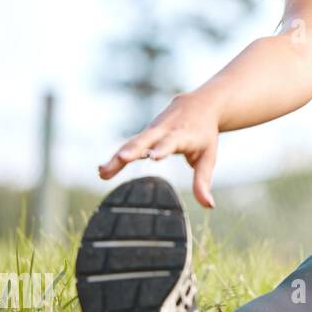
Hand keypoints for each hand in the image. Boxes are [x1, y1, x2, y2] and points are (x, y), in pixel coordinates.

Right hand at [97, 93, 220, 208]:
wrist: (200, 105)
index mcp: (183, 135)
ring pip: (132, 143)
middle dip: (133, 149)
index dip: (163, 148)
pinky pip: (128, 144)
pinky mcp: (144, 133)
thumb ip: (203, 181)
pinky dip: (116, 156)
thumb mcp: (208, 157)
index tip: (153, 157)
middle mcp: (165, 130)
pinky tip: (102, 171)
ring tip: (102, 172)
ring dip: (117, 156)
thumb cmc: (204, 135)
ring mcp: (152, 130)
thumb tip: (209, 206)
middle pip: (146, 140)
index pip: (172, 142)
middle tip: (121, 158)